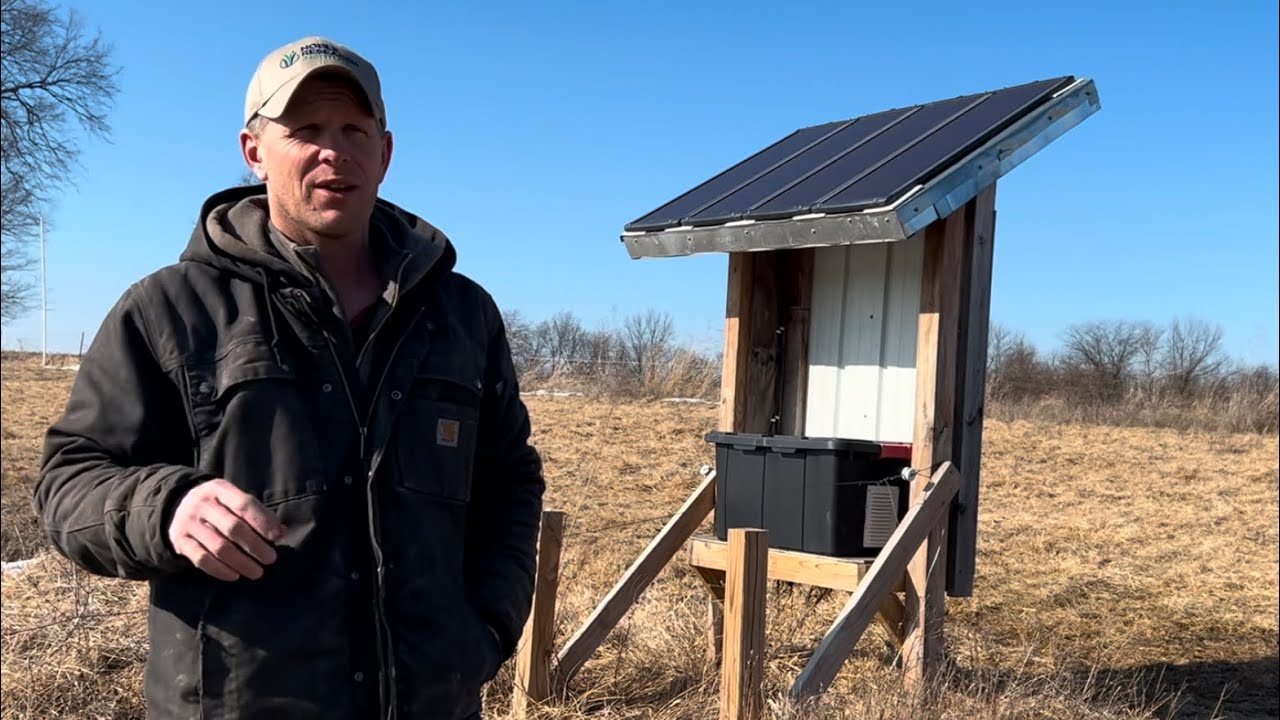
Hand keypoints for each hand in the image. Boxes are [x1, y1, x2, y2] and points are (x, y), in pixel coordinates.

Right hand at [167, 478, 287, 580]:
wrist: (178, 505)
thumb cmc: (219, 505)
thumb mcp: (235, 500)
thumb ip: (259, 514)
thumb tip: (281, 532)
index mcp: (220, 489)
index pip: (244, 504)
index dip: (262, 521)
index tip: (276, 537)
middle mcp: (202, 504)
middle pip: (233, 527)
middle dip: (255, 545)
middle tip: (271, 558)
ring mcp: (188, 523)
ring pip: (219, 547)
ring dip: (241, 562)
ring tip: (257, 572)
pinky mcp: (180, 541)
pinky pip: (201, 559)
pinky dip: (220, 570)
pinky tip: (235, 576)